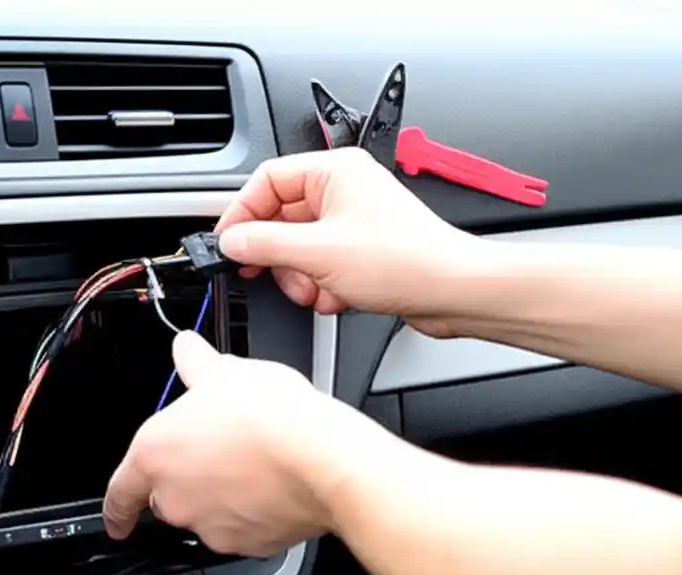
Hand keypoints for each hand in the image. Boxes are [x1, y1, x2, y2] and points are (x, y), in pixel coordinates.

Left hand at [102, 331, 393, 556]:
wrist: (321, 460)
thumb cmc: (272, 416)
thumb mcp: (226, 371)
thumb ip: (196, 363)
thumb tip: (186, 349)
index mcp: (155, 454)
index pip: (120, 492)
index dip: (116, 509)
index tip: (116, 521)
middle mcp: (175, 497)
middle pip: (167, 498)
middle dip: (187, 482)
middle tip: (219, 454)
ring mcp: (209, 524)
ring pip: (206, 515)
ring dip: (220, 497)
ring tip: (254, 463)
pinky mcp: (246, 544)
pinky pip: (241, 530)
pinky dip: (252, 515)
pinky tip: (273, 486)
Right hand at [215, 147, 486, 333]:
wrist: (453, 292)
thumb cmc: (406, 261)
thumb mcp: (318, 254)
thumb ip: (265, 245)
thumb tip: (232, 240)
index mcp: (335, 171)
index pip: (267, 179)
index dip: (241, 211)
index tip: (228, 241)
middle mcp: (345, 189)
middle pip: (281, 216)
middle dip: (277, 254)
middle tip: (267, 272)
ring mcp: (355, 220)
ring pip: (300, 245)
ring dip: (300, 275)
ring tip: (314, 290)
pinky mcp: (363, 249)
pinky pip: (322, 263)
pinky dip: (322, 284)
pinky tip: (337, 296)